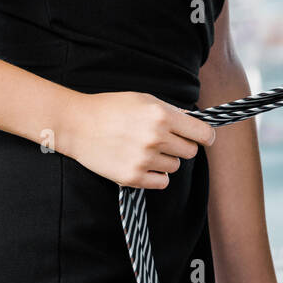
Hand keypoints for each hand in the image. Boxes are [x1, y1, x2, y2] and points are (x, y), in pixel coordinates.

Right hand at [64, 90, 214, 187]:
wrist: (76, 124)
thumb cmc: (111, 108)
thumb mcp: (144, 99)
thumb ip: (172, 112)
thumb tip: (195, 123)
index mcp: (161, 115)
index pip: (203, 133)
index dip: (205, 136)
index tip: (203, 138)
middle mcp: (155, 138)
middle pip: (190, 152)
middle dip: (181, 146)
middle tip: (164, 140)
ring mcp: (143, 159)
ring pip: (175, 167)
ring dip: (165, 160)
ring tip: (145, 149)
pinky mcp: (132, 177)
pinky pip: (162, 183)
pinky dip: (156, 175)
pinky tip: (142, 163)